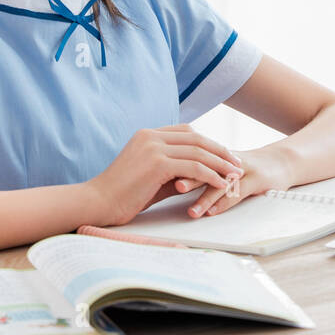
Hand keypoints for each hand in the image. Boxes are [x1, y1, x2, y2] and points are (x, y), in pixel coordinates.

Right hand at [88, 125, 244, 226]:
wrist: (98, 202)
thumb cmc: (122, 194)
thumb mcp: (151, 175)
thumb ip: (173, 169)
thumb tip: (199, 174)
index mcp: (148, 134)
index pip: (187, 131)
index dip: (209, 142)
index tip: (224, 155)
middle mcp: (151, 136)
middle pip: (196, 138)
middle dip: (220, 151)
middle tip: (236, 163)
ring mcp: (154, 147)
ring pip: (198, 152)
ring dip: (220, 163)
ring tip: (234, 175)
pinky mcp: (157, 164)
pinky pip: (193, 167)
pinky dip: (211, 175)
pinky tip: (221, 184)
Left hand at [174, 148, 293, 217]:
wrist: (281, 161)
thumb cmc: (244, 168)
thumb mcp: (218, 166)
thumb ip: (196, 171)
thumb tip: (162, 182)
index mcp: (212, 155)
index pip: (188, 156)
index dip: (172, 163)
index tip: (156, 173)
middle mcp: (225, 160)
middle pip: (202, 165)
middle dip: (185, 176)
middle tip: (168, 187)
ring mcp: (242, 168)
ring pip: (220, 181)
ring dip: (204, 197)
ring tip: (191, 212)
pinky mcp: (258, 179)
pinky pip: (239, 192)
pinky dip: (224, 203)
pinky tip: (213, 212)